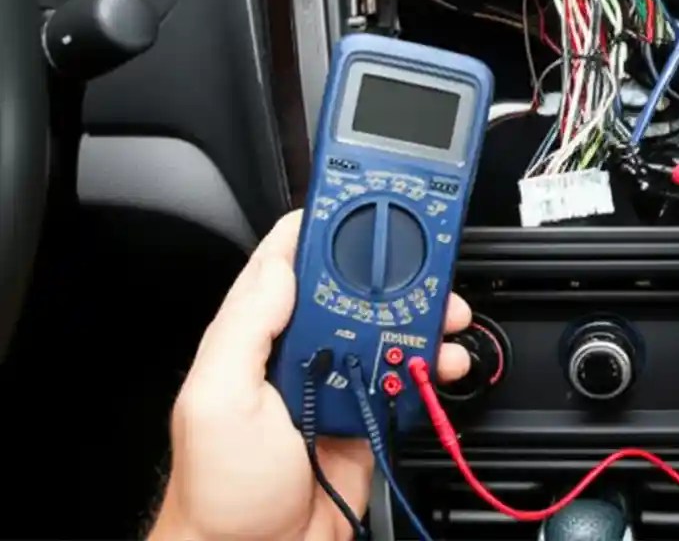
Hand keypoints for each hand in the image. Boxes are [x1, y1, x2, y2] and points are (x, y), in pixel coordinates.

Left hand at [149, 211, 473, 540]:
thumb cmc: (223, 493)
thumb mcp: (216, 401)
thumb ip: (245, 328)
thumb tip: (278, 265)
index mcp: (256, 336)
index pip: (289, 261)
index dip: (324, 225)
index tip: (362, 199)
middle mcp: (297, 351)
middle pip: (354, 288)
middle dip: (396, 270)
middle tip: (428, 261)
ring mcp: (337, 381)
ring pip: (389, 329)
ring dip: (425, 319)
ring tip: (448, 318)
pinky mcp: (369, 412)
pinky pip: (408, 377)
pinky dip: (432, 366)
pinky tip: (442, 364)